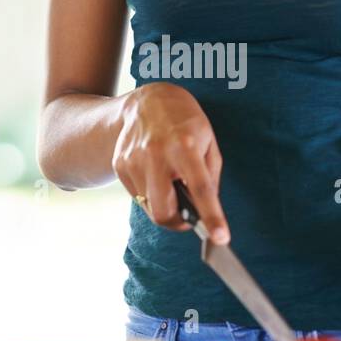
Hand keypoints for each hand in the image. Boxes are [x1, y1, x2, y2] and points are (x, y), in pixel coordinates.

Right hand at [112, 83, 229, 242]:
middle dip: (177, 222)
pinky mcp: (120, 165)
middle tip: (187, 217)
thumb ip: (209, 177)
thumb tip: (205, 211)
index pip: (200, 188)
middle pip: (164, 211)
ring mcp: (134, 160)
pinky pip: (138, 196)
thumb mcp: (208, 142)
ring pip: (150, 207)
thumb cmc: (185, 122)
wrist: (147, 102)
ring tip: (169, 181)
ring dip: (163, 204)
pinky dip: (150, 193)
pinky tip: (155, 174)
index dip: (211, 216)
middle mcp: (157, 154)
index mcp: (185, 146)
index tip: (220, 238)